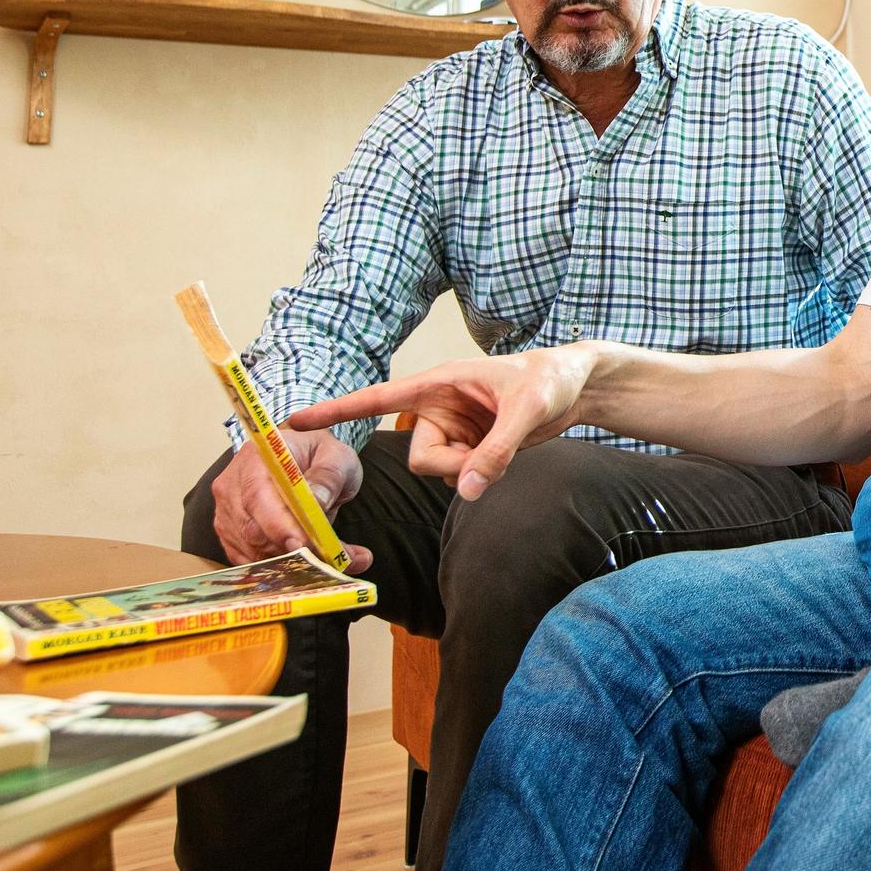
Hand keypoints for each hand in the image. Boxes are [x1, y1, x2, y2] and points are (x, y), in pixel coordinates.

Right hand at [211, 428, 372, 571]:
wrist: (304, 463)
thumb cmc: (319, 457)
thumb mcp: (337, 458)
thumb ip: (329, 477)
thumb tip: (317, 502)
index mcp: (255, 458)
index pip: (257, 496)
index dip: (276, 524)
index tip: (301, 543)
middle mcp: (232, 484)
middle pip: (250, 528)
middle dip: (287, 548)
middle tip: (324, 559)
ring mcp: (226, 512)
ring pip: (250, 549)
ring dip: (287, 561)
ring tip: (326, 561)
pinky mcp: (230, 534)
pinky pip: (249, 560)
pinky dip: (278, 568)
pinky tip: (307, 564)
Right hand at [289, 345, 595, 501]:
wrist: (575, 387)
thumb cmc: (549, 379)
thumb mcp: (527, 410)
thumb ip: (497, 450)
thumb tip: (468, 491)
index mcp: (437, 383)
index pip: (377, 398)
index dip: (337, 410)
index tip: (296, 421)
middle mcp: (436, 408)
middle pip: (420, 458)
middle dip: (454, 466)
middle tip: (493, 452)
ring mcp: (451, 431)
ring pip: (441, 472)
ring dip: (473, 470)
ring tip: (507, 443)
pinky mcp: (467, 449)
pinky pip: (461, 477)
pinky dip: (483, 474)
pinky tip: (506, 452)